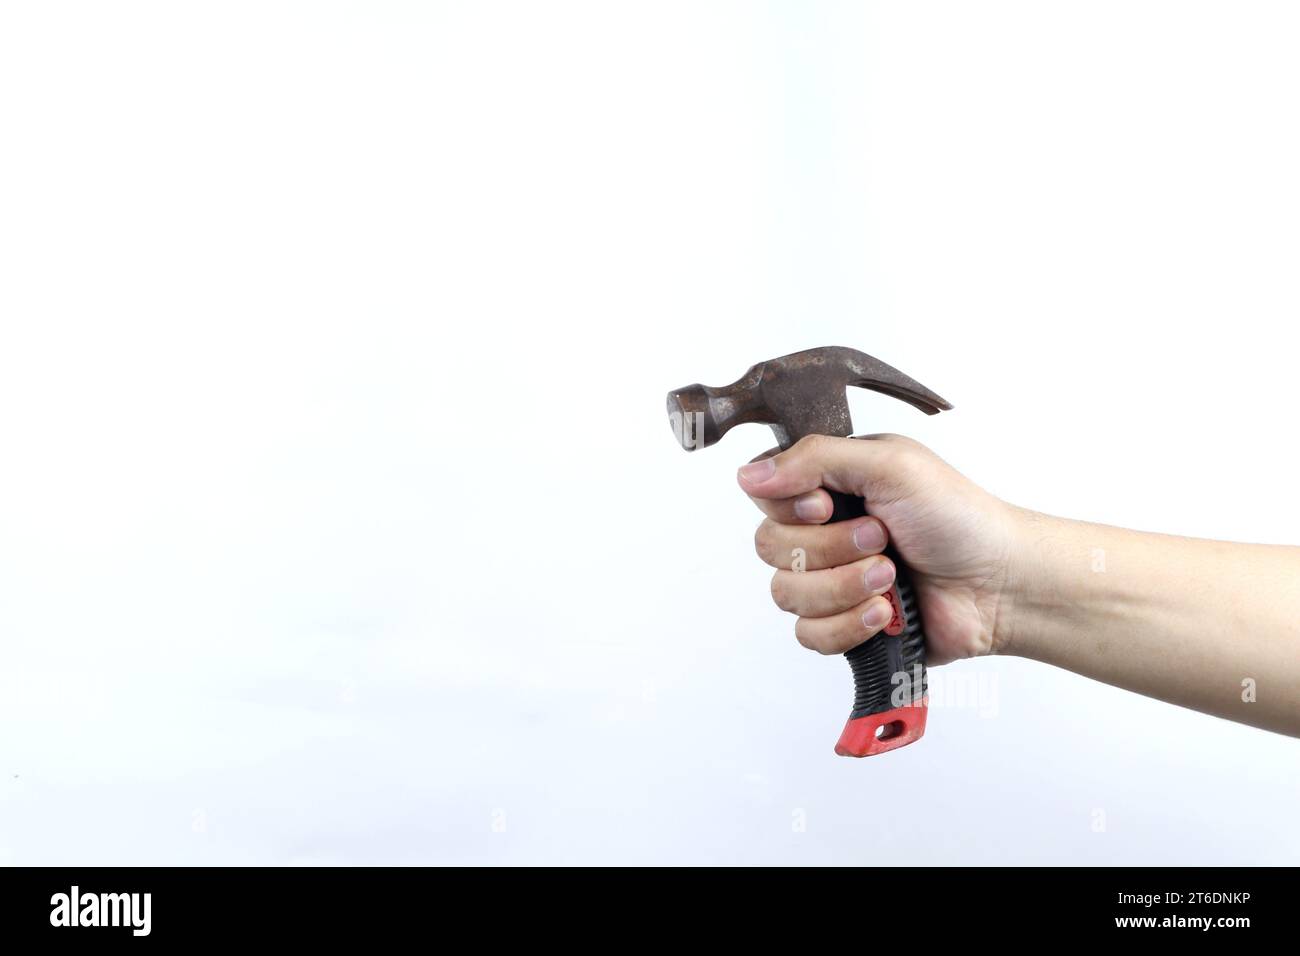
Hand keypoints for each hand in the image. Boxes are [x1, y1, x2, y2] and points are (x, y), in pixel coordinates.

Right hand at [738, 434, 1018, 665]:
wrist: (1001, 584)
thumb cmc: (959, 518)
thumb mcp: (890, 464)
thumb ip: (815, 458)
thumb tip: (749, 474)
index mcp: (830, 486)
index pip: (766, 496)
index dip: (790, 507)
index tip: (826, 506)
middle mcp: (823, 531)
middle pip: (769, 547)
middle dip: (827, 548)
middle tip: (879, 538)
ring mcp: (832, 580)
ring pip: (786, 593)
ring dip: (842, 587)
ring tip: (890, 578)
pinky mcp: (844, 625)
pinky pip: (809, 634)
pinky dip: (848, 625)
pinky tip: (885, 613)